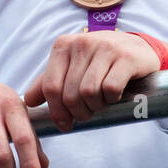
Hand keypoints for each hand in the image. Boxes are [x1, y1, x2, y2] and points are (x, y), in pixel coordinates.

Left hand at [24, 32, 167, 130]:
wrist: (139, 49)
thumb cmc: (101, 62)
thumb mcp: (73, 67)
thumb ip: (49, 82)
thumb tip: (27, 102)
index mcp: (63, 45)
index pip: (50, 87)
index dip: (56, 112)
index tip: (65, 124)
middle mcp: (82, 43)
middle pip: (70, 94)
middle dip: (78, 112)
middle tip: (88, 113)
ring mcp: (105, 48)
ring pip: (89, 93)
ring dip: (95, 106)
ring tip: (101, 103)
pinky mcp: (126, 57)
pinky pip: (110, 89)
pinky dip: (111, 99)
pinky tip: (115, 95)